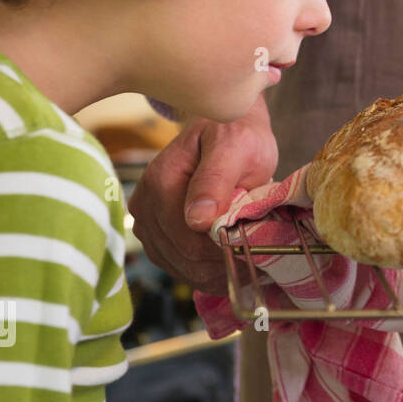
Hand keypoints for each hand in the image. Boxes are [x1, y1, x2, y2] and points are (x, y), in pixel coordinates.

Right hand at [127, 95, 278, 295]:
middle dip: (220, 265)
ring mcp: (146, 219)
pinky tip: (227, 267)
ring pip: (177, 266)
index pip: (188, 239)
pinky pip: (174, 263)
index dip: (222, 253)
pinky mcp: (153, 230)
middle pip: (182, 256)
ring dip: (211, 273)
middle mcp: (146, 203)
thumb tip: (197, 220)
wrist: (226, 128)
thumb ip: (216, 179)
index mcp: (161, 181)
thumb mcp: (235, 146)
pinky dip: (201, 271)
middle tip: (256, 265)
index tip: (254, 254)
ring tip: (245, 267)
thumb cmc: (236, 134)